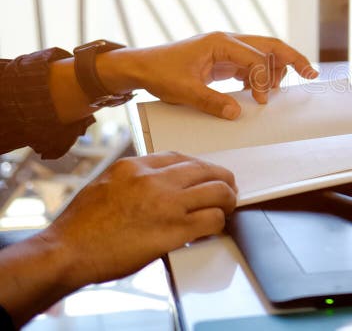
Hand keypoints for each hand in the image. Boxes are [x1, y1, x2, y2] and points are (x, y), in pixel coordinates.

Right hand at [38, 152, 237, 288]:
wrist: (68, 250)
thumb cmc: (81, 226)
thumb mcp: (106, 184)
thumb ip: (134, 179)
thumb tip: (157, 183)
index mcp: (136, 165)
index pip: (180, 157)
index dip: (199, 167)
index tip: (204, 175)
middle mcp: (154, 179)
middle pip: (205, 170)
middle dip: (221, 179)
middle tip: (227, 188)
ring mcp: (167, 203)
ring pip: (217, 191)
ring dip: (228, 199)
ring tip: (227, 206)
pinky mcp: (175, 230)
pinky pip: (213, 219)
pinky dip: (219, 222)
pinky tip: (215, 226)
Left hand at [99, 32, 318, 119]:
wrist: (140, 66)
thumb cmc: (159, 73)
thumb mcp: (184, 91)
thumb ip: (212, 102)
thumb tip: (238, 112)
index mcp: (220, 43)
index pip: (255, 58)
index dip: (263, 81)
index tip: (262, 102)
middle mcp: (227, 41)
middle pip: (269, 45)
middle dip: (292, 59)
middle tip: (311, 73)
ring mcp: (227, 49)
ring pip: (263, 54)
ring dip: (274, 70)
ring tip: (278, 91)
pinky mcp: (223, 60)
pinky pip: (251, 64)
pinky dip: (259, 77)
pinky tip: (257, 93)